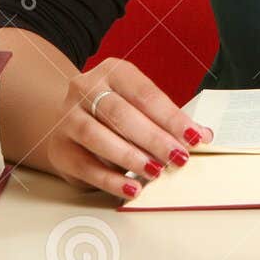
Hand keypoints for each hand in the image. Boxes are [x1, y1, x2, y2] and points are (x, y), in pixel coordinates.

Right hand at [50, 57, 214, 199]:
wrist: (70, 119)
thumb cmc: (115, 112)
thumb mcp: (139, 105)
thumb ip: (166, 119)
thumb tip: (200, 135)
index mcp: (112, 71)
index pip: (145, 94)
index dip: (171, 117)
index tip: (194, 136)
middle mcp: (85, 89)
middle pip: (120, 114)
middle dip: (154, 138)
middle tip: (178, 157)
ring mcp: (67, 117)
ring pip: (97, 137)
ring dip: (130, 157)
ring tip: (155, 171)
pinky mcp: (59, 147)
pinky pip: (85, 166)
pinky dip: (111, 180)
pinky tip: (131, 188)